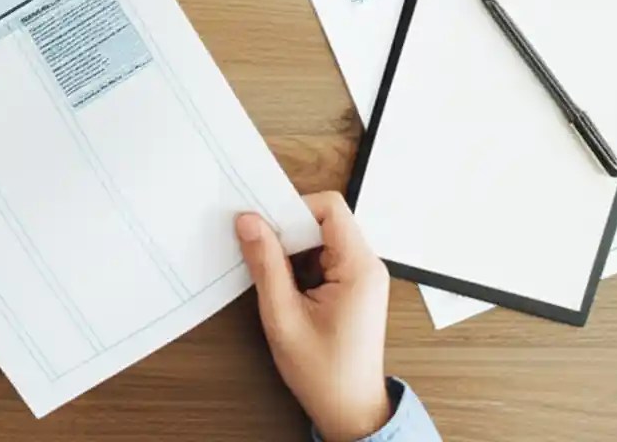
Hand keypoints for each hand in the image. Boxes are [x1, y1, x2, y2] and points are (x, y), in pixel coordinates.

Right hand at [235, 191, 391, 441]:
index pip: (330, 208)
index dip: (294, 208)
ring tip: (273, 279)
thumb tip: (249, 222)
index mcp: (359, 268)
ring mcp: (362, 276)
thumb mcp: (283, 316)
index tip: (263, 224)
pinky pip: (324, 257)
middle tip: (258, 250)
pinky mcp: (353, 287)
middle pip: (325, 220)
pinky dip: (299, 264)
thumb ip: (266, 264)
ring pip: (322, 238)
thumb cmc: (324, 372)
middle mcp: (367, 266)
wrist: (349, 408)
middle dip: (288, 230)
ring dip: (292, 250)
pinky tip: (283, 288)